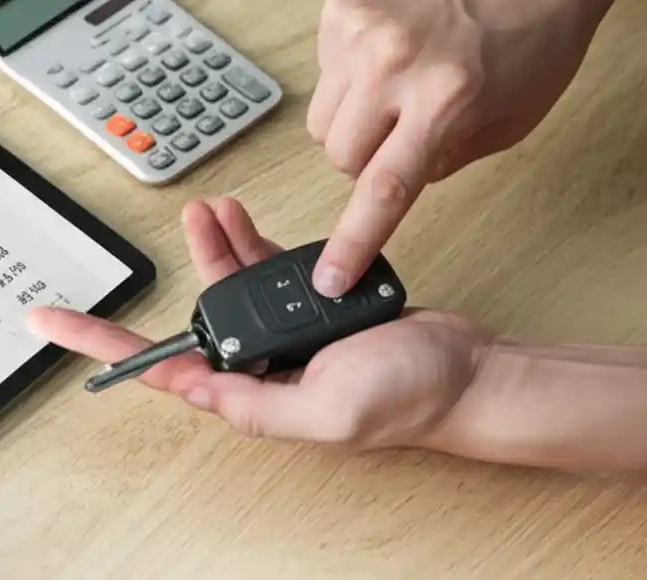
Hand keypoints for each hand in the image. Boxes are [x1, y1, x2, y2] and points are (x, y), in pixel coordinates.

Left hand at [28, 198, 495, 448]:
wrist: (467, 371)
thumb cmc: (408, 399)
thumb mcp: (327, 412)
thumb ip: (256, 404)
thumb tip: (196, 388)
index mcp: (249, 396)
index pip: (162, 370)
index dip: (103, 348)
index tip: (54, 326)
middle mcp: (259, 369)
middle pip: (195, 318)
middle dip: (181, 270)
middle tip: (184, 218)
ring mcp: (284, 338)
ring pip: (230, 288)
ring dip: (216, 248)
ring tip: (209, 208)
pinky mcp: (310, 310)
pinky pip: (267, 274)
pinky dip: (250, 246)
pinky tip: (239, 223)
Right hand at [308, 0, 613, 295]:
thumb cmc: (531, 38)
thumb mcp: (507, 121)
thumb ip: (443, 162)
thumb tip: (390, 185)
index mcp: (445, 100)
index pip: (382, 190)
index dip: (353, 242)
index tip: (330, 279)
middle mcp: (393, 65)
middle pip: (338, 156)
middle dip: (366, 157)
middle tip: (404, 131)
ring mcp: (361, 32)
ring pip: (322, 120)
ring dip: (353, 117)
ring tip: (396, 87)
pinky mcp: (341, 9)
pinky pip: (322, 72)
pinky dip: (349, 74)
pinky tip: (387, 55)